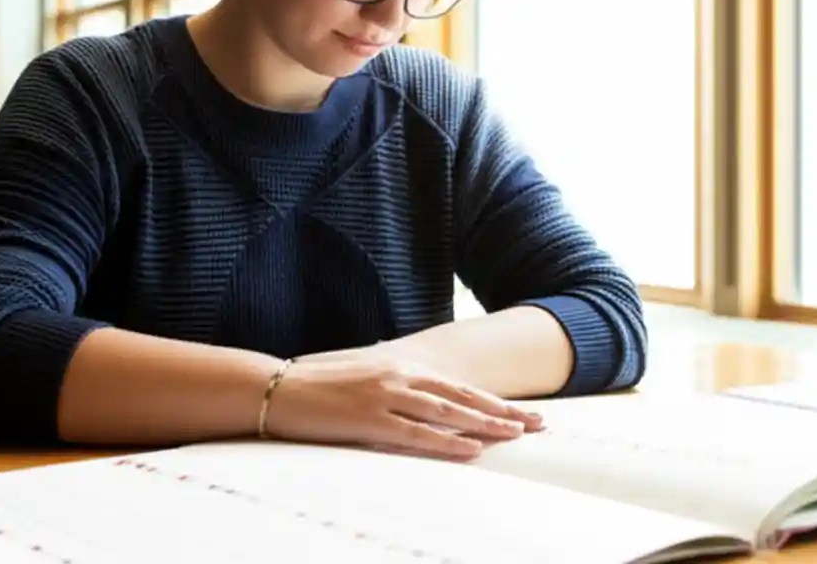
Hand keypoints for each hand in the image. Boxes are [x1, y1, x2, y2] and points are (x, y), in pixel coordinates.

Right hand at [262, 358, 544, 460]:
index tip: (523, 414)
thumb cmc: (319, 388)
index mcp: (401, 368)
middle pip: (464, 397)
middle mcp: (400, 377)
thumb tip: (420, 404)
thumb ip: (395, 390)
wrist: (278, 387)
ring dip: (485, 424)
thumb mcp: (366, 381)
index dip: (493, 402)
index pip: (458, 388)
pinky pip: (418, 434)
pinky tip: (472, 448)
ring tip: (517, 435)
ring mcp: (386, 396)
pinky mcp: (369, 419)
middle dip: (503, 411)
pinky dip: (448, 441)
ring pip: (449, 413)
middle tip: (538, 423)